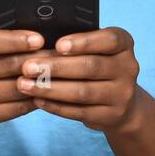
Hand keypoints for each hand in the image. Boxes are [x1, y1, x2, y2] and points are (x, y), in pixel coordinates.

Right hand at [0, 16, 61, 125]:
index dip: (15, 40)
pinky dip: (34, 99)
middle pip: (5, 65)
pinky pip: (15, 108)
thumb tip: (36, 19)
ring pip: (15, 89)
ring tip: (58, 72)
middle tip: (60, 55)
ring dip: (40, 81)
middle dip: (37, 59)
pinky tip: (46, 91)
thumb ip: (1, 25)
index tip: (39, 39)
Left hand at [15, 27, 141, 132]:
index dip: (84, 42)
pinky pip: (79, 111)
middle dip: (56, 67)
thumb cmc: (100, 66)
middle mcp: (128, 68)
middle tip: (28, 67)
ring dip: (50, 88)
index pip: (110, 39)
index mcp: (124, 45)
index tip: (58, 45)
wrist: (123, 103)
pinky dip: (55, 106)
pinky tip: (38, 100)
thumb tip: (37, 42)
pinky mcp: (110, 115)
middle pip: (90, 66)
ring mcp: (121, 94)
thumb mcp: (97, 49)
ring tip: (25, 85)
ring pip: (83, 92)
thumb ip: (76, 44)